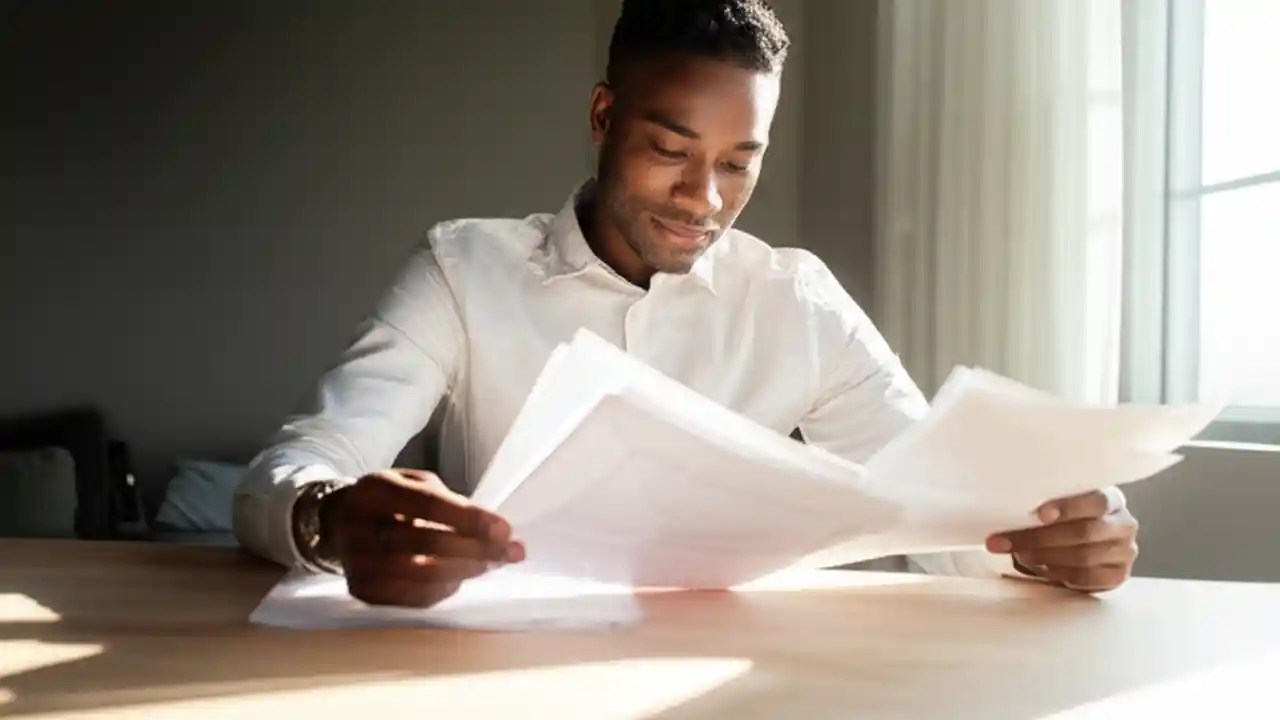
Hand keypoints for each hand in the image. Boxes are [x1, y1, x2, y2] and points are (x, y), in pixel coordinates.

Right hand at [321, 468, 524, 606]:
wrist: (341, 523)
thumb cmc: (391, 502)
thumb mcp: (415, 484)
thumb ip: (451, 503)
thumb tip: (497, 532)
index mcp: (374, 489)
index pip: (426, 504)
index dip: (469, 518)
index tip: (506, 529)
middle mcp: (358, 525)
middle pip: (426, 543)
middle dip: (476, 549)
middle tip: (512, 552)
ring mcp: (357, 563)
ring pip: (422, 575)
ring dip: (466, 571)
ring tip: (493, 563)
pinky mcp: (362, 590)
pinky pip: (414, 597)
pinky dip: (447, 588)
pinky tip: (464, 575)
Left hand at [985, 487, 1137, 592]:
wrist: (1088, 548)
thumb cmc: (1067, 522)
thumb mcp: (1061, 508)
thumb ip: (1048, 509)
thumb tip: (1011, 516)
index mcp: (1111, 499)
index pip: (1097, 500)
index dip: (1069, 507)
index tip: (1040, 514)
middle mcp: (1124, 524)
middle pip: (1084, 532)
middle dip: (1041, 538)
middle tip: (1008, 541)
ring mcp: (1125, 552)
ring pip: (1084, 556)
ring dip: (1046, 558)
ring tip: (1020, 555)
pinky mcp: (1119, 576)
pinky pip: (1088, 578)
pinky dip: (1061, 575)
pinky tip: (1042, 570)